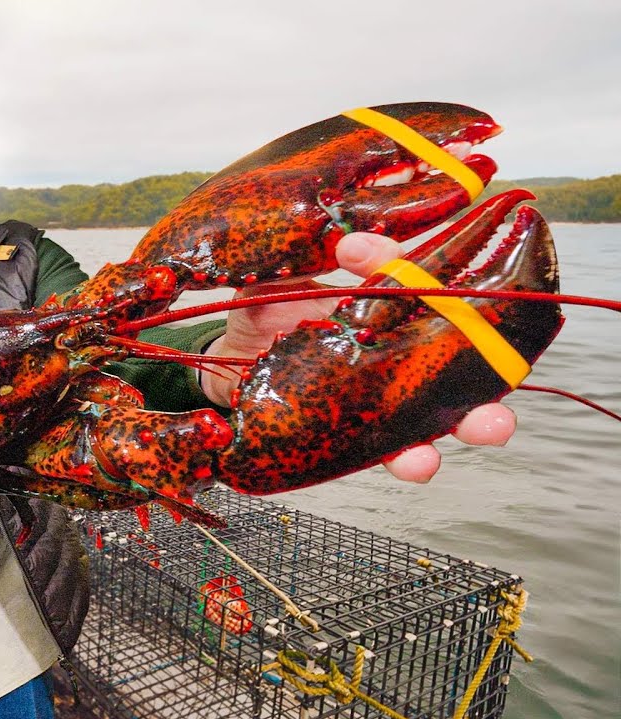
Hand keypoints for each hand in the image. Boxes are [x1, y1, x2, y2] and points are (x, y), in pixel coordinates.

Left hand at [199, 232, 516, 482]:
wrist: (229, 371)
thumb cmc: (262, 316)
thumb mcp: (277, 282)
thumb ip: (303, 261)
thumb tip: (337, 239)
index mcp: (387, 299)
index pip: (410, 274)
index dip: (392, 260)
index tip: (353, 251)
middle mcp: (400, 345)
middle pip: (461, 349)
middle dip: (491, 357)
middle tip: (506, 362)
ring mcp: (390, 392)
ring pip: (447, 408)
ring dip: (473, 419)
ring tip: (488, 426)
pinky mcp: (369, 435)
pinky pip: (399, 451)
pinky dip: (413, 459)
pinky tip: (419, 463)